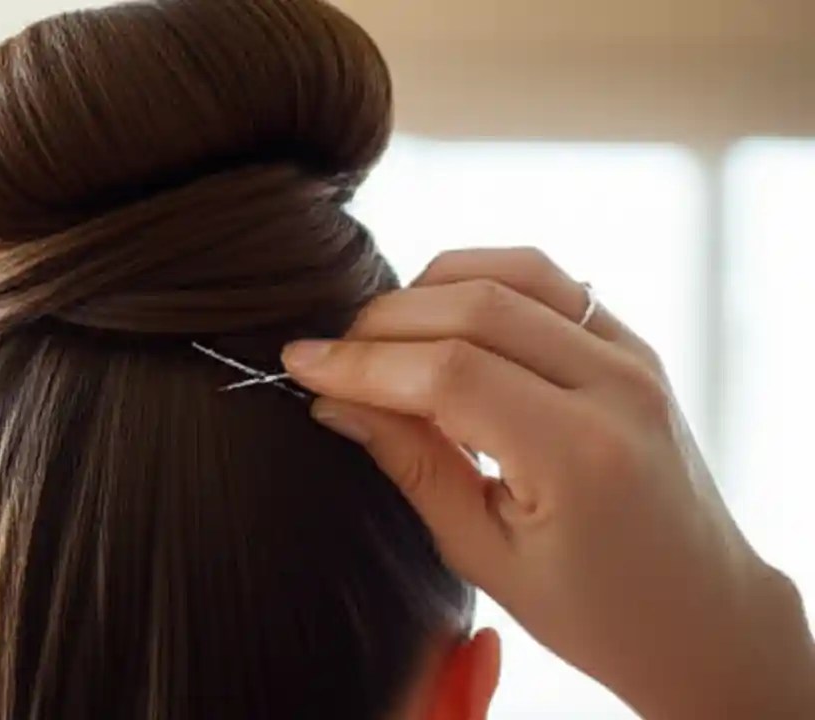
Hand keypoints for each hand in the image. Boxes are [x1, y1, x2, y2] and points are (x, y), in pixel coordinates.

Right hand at [282, 247, 814, 718]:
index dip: (361, 362)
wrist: (700, 612)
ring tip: (381, 340)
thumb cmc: (594, 608)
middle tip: (331, 357)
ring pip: (509, 271)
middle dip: (382, 323)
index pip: (449, 371)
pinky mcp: (632, 343)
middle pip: (474, 306)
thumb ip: (410, 463)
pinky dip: (479, 285)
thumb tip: (334, 399)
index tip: (301, 364)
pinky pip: (545, 280)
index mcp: (581, 456)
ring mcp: (633, 356)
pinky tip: (440, 325)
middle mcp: (617, 388)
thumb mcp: (484, 554)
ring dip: (428, 290)